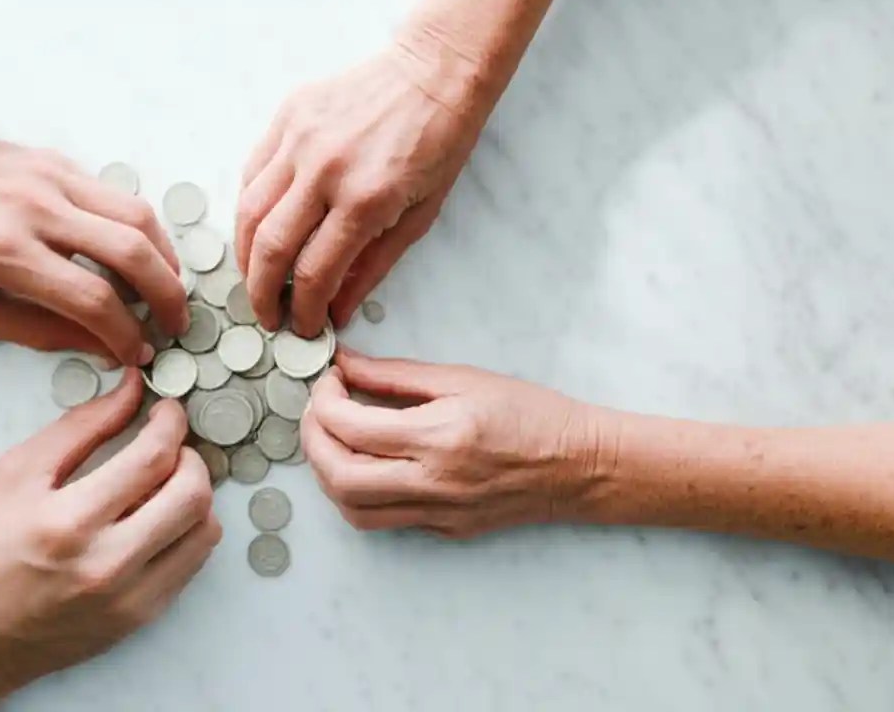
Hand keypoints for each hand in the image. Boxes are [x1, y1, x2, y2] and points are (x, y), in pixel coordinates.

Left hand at [0, 123, 187, 363]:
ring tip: (168, 291)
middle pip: (131, 251)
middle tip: (175, 327)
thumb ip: (31, 330)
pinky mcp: (54, 160)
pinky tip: (139, 256)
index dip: (125, 336)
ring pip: (136, 215)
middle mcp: (33, 207)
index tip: (138, 356)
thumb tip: (96, 346)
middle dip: (166, 297)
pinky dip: (139, 229)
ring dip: (164, 258)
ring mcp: (48, 176)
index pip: (92, 299)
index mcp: (2, 251)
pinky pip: (114, 195)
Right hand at [0, 370, 220, 695]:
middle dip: (190, 456)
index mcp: (68, 521)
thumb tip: (132, 390)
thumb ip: (80, 426)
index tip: (166, 410)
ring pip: (204, 529)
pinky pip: (194, 560)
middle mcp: (106, 564)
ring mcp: (131, 597)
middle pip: (192, 494)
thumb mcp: (18, 474)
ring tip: (161, 486)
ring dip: (194, 494)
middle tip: (168, 447)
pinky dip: (186, 530)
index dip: (170, 423)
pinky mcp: (143, 616)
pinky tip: (156, 519)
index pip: (152, 458)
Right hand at [235, 45, 489, 336]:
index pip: (314, 273)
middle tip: (268, 315)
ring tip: (256, 279)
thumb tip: (337, 310)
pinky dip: (248, 209)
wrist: (433, 73)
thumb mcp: (419, 217)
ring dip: (245, 256)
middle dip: (262, 293)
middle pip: (270, 248)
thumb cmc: (437, 143)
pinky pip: (252, 172)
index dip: (303, 311)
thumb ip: (372, 267)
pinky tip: (258, 231)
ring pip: (248, 211)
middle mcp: (325, 169)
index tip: (304, 327)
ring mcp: (300, 139)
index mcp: (366, 199)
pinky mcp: (288, 117)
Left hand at [301, 349, 606, 538]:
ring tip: (334, 439)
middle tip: (318, 411)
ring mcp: (438, 514)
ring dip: (329, 474)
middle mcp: (434, 483)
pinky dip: (358, 493)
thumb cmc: (531, 413)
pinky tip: (365, 463)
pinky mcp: (443, 531)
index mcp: (440, 437)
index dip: (324, 400)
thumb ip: (396, 375)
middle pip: (339, 477)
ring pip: (353, 510)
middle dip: (312, 441)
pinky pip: (382, 520)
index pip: (351, 427)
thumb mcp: (463, 379)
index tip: (329, 380)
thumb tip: (345, 363)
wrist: (580, 465)